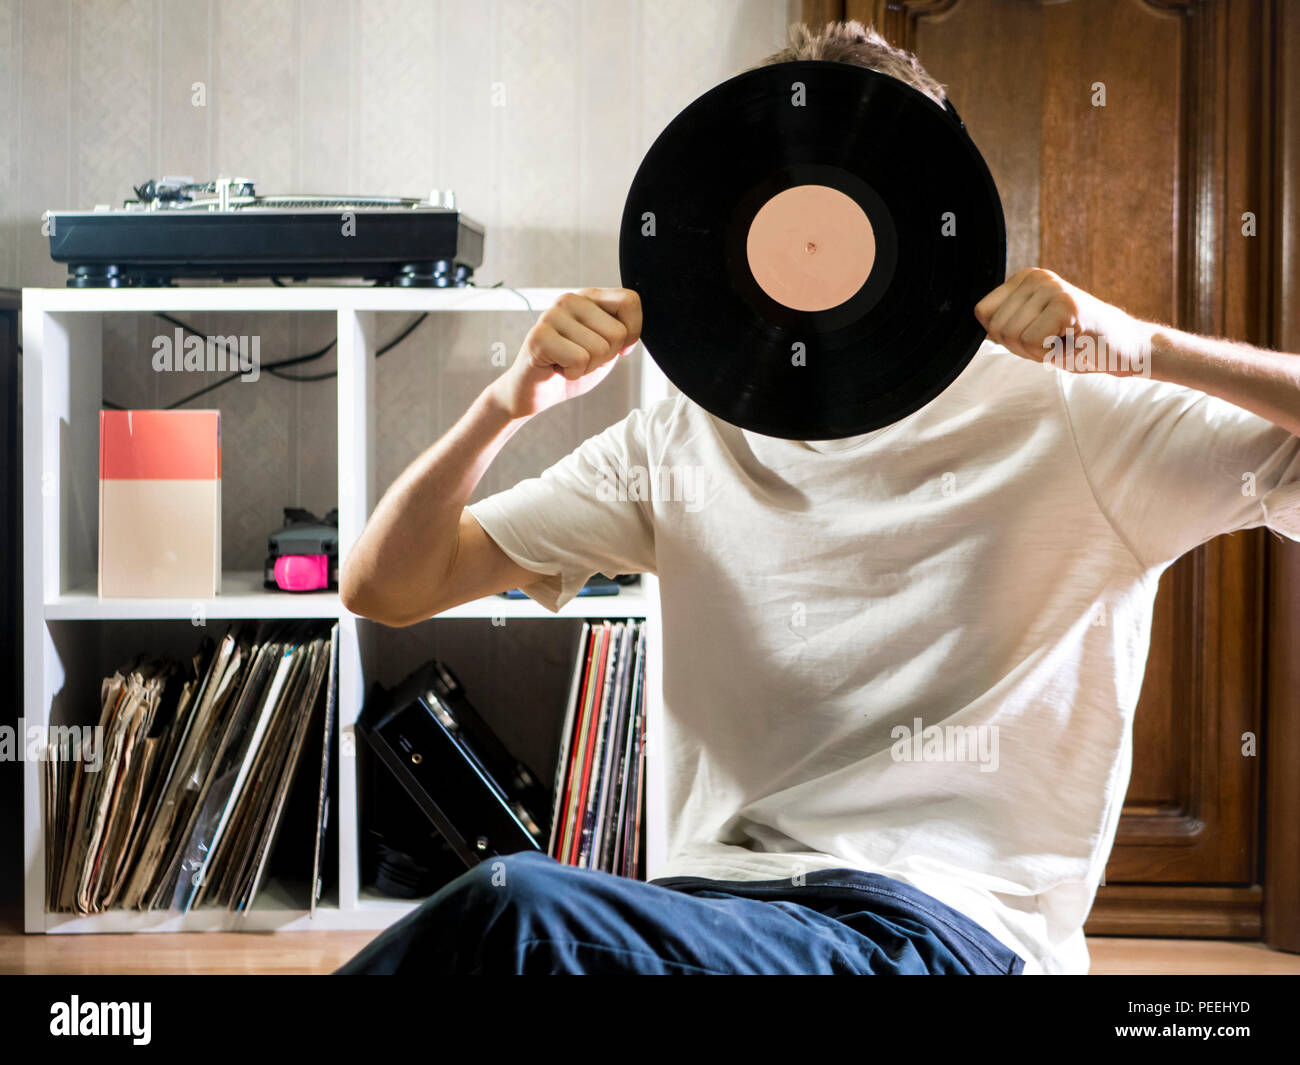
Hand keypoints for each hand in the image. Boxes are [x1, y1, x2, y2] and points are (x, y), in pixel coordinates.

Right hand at [488, 287, 641, 418]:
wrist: (535, 392)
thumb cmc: (571, 368)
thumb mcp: (606, 348)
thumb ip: (623, 332)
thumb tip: (638, 330)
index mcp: (588, 297)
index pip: (630, 301)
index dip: (632, 333)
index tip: (615, 348)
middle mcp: (569, 299)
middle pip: (618, 332)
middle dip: (605, 357)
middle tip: (581, 359)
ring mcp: (552, 315)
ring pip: (600, 349)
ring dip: (587, 367)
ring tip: (567, 363)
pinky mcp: (538, 337)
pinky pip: (580, 359)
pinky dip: (573, 374)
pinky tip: (557, 369)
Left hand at [974, 268, 1154, 375]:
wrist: (1123, 348)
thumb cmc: (1074, 342)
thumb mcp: (1031, 328)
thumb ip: (1004, 323)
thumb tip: (967, 327)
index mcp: (1024, 279)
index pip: (982, 314)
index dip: (1004, 336)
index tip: (1034, 335)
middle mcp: (1036, 277)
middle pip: (996, 328)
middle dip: (1021, 347)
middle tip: (1053, 340)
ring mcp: (1052, 288)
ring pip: (1012, 336)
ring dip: (1037, 351)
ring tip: (1063, 340)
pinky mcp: (1067, 305)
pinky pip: (1032, 343)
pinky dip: (1050, 355)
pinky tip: (1071, 343)